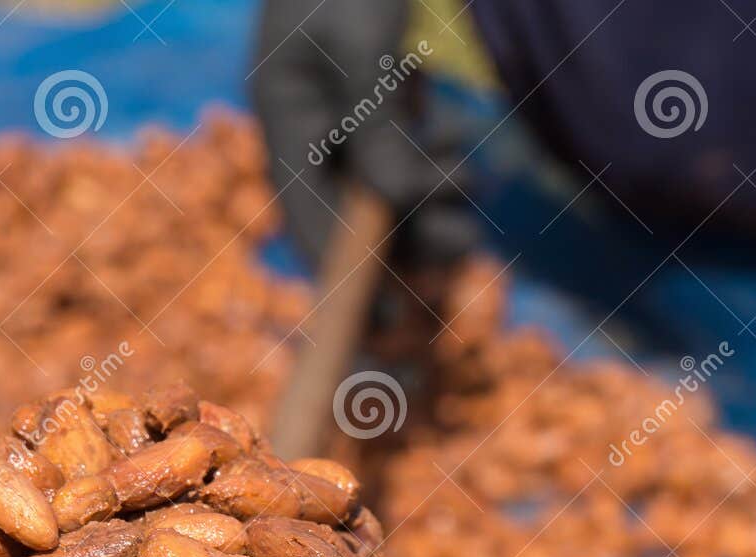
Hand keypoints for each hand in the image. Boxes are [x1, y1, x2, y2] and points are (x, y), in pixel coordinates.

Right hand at [249, 0, 479, 271]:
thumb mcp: (361, 41)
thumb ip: (377, 123)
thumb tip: (396, 201)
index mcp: (286, 122)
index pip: (309, 219)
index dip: (344, 274)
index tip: (386, 316)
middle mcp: (313, 133)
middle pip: (358, 215)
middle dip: (412, 233)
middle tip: (463, 240)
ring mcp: (347, 121)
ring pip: (393, 188)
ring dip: (434, 195)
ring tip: (469, 176)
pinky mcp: (380, 104)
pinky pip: (409, 153)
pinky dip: (438, 158)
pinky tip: (456, 132)